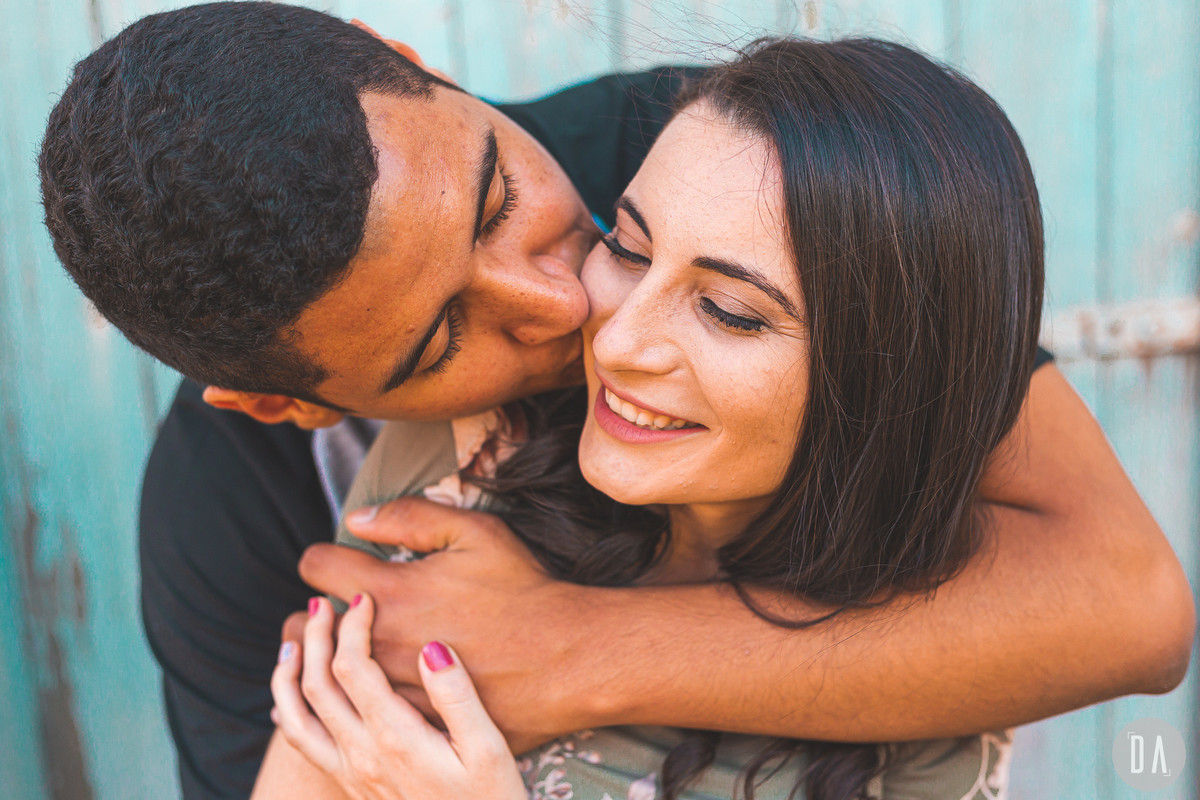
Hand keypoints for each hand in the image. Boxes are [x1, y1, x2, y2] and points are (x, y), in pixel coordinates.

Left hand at [271, 594, 527, 799]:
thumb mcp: (489, 748)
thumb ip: (457, 696)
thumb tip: (431, 647)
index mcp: (395, 738)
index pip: (354, 667)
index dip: (353, 625)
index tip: (364, 597)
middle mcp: (362, 756)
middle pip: (317, 685)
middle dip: (316, 636)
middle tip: (322, 602)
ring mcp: (351, 774)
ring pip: (297, 717)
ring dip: (289, 673)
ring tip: (292, 639)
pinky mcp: (351, 787)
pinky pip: (303, 746)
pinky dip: (289, 713)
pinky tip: (289, 699)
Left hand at [298, 497, 591, 751]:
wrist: (566, 659)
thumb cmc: (525, 591)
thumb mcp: (477, 532)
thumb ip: (410, 516)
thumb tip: (357, 518)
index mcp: (390, 592)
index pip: (318, 567)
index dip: (322, 557)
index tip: (334, 563)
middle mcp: (380, 642)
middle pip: (303, 629)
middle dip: (310, 614)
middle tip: (324, 611)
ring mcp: (392, 689)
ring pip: (320, 680)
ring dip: (321, 659)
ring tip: (330, 651)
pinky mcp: (409, 723)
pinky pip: (354, 718)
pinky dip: (348, 703)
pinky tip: (359, 692)